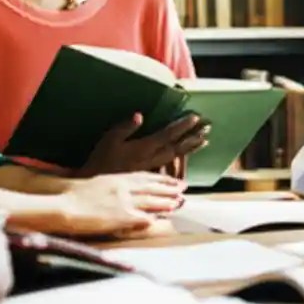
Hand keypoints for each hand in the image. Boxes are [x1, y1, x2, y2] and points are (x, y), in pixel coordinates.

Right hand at [56, 172, 184, 236]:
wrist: (65, 203)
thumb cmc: (75, 193)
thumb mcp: (99, 179)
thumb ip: (115, 181)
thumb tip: (126, 185)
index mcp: (118, 177)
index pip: (146, 177)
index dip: (162, 179)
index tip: (173, 180)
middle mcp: (124, 187)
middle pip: (152, 187)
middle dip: (169, 188)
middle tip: (184, 189)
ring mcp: (123, 202)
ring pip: (150, 201)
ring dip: (166, 202)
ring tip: (179, 202)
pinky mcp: (120, 216)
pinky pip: (140, 218)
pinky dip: (151, 218)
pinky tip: (160, 220)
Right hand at [79, 113, 209, 176]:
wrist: (96, 187)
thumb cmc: (100, 161)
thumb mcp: (109, 140)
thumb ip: (125, 127)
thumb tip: (140, 115)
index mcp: (142, 148)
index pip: (167, 135)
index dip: (182, 126)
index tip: (195, 118)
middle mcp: (151, 159)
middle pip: (177, 146)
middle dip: (193, 136)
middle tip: (208, 128)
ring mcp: (152, 168)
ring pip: (176, 157)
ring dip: (191, 148)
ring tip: (204, 141)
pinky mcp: (149, 175)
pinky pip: (170, 167)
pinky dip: (181, 161)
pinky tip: (187, 158)